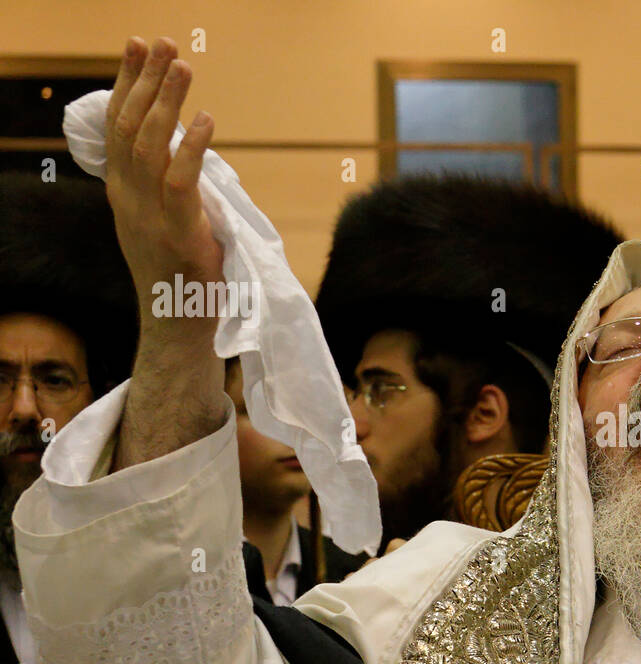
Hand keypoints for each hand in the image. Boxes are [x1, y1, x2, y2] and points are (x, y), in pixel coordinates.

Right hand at [106, 37, 228, 471]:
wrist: (182, 329)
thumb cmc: (185, 275)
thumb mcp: (166, 221)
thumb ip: (167, 185)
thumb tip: (181, 143)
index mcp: (123, 195)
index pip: (116, 127)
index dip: (126, 84)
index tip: (136, 46)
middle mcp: (130, 201)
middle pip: (129, 128)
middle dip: (145, 80)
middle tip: (162, 42)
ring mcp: (152, 218)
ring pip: (150, 148)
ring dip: (168, 103)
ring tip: (184, 66)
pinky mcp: (180, 236)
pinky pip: (181, 184)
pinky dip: (193, 149)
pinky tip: (207, 120)